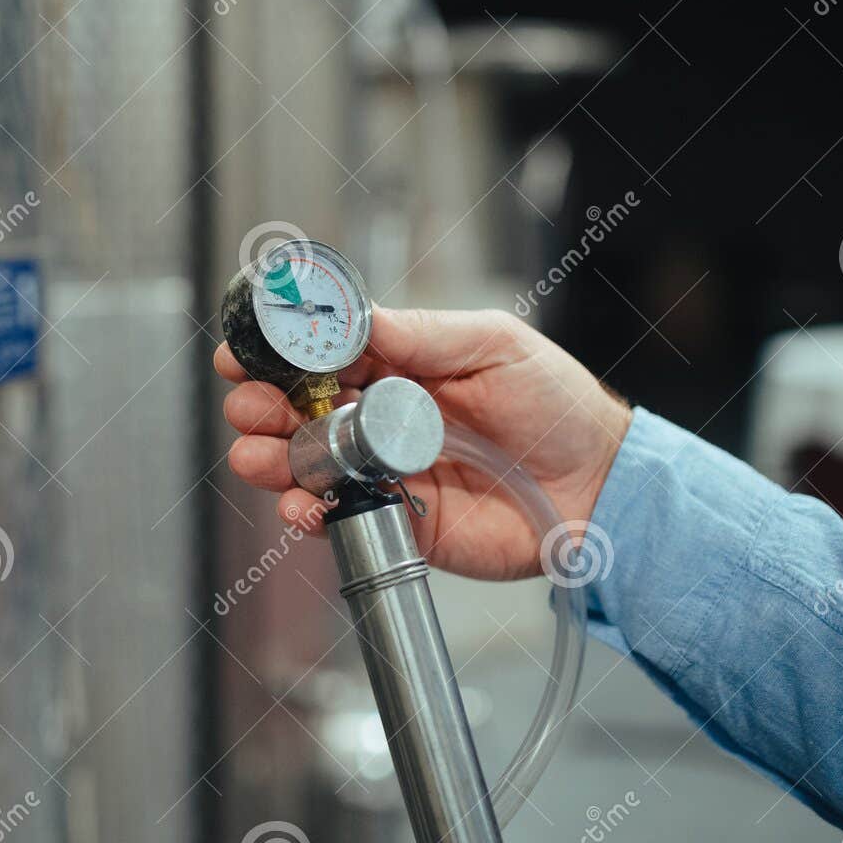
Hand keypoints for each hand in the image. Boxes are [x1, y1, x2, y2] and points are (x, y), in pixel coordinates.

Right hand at [216, 308, 633, 580]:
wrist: (598, 489)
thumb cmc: (558, 408)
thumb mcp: (496, 346)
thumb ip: (424, 336)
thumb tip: (357, 321)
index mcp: (396, 369)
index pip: (320, 356)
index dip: (278, 352)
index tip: (245, 349)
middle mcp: (377, 420)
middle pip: (294, 411)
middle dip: (259, 406)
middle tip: (249, 404)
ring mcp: (378, 472)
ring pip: (301, 465)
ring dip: (268, 459)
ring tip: (259, 456)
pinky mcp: (390, 521)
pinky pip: (333, 518)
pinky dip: (305, 514)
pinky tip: (302, 505)